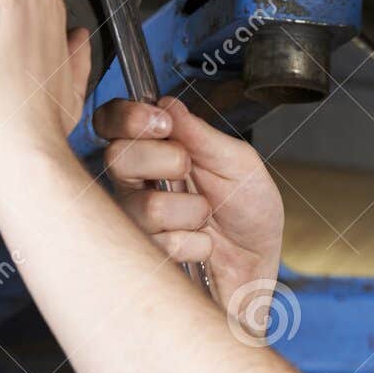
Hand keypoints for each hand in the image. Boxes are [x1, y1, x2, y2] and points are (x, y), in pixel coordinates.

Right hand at [95, 95, 284, 335]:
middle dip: (166, 161)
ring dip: (191, 212)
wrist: (259, 268)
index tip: (161, 122)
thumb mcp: (239, 165)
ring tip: (207, 218)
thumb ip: (202, 136)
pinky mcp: (144, 258)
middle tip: (191, 172)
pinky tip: (203, 247)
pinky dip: (196, 244)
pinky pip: (162, 244)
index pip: (114, 123)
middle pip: (117, 157)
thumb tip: (168, 104)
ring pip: (145, 206)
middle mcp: (136, 184)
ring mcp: (135, 222)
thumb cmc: (249, 216)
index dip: (127, 116)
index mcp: (156, 151)